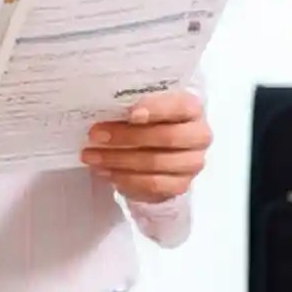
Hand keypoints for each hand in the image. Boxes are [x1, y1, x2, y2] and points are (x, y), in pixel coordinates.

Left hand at [81, 89, 211, 203]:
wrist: (155, 149)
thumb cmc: (145, 122)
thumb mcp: (139, 107)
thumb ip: (128, 105)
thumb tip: (103, 110)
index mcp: (190, 108)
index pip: (178, 107)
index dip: (156, 110)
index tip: (131, 115)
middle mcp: (198, 135)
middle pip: (166, 137)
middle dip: (127, 137)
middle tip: (96, 136)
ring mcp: (192, 162)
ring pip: (157, 163)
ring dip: (120, 160)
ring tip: (93, 157)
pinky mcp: (181, 184)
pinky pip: (154, 185)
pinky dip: (127, 180)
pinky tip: (107, 173)